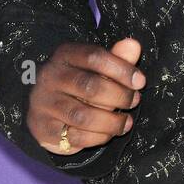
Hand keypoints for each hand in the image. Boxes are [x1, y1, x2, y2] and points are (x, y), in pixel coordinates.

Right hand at [27, 36, 144, 153]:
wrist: (46, 110)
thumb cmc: (79, 85)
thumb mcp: (96, 68)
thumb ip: (116, 59)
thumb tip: (133, 46)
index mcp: (65, 55)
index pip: (94, 57)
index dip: (121, 69)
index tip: (140, 82)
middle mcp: (50, 76)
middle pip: (89, 86)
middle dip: (119, 96)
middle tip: (134, 101)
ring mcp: (43, 103)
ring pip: (83, 116)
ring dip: (111, 122)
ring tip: (126, 122)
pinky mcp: (43, 128)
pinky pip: (75, 136)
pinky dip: (98, 137)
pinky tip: (108, 133)